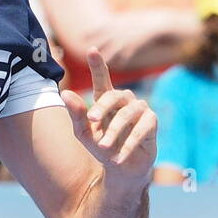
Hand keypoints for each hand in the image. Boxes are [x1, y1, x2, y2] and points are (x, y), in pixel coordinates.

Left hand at [61, 48, 156, 183]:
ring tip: (103, 147)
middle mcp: (124, 100)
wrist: (121, 167)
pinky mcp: (152, 122)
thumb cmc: (100, 146)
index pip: (102, 78)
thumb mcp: (84, 133)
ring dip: (114, 131)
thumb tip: (65, 93)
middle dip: (101, 107)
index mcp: (105, 99)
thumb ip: (76, 114)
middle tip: (91, 120)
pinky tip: (118, 157)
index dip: (98, 64)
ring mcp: (140, 109)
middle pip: (114, 95)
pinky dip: (128, 143)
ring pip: (127, 113)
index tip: (92, 49)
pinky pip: (142, 129)